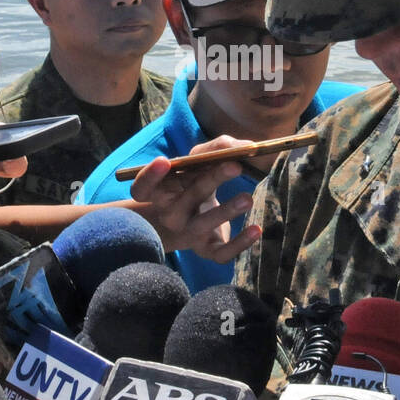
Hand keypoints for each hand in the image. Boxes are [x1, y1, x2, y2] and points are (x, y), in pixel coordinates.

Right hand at [128, 136, 261, 263]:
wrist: (188, 222)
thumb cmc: (193, 183)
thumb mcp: (198, 162)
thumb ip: (218, 149)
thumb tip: (247, 146)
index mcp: (161, 192)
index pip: (142, 189)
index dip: (149, 177)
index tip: (164, 160)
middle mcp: (170, 215)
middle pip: (185, 199)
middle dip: (210, 181)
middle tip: (235, 165)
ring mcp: (188, 234)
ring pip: (203, 225)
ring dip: (225, 211)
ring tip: (247, 198)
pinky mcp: (207, 250)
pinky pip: (221, 253)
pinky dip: (239, 244)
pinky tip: (256, 229)